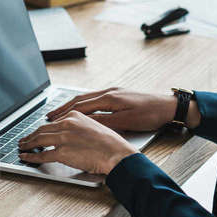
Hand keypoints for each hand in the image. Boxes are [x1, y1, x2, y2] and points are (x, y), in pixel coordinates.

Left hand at [18, 111, 137, 174]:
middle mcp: (67, 124)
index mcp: (74, 115)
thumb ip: (79, 127)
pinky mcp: (62, 152)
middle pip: (42, 129)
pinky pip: (41, 155)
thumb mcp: (94, 126)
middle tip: (24, 139)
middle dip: (30, 135)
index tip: (36, 132)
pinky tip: (25, 157)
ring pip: (38, 140)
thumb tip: (68, 135)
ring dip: (27, 144)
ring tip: (21, 147)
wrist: (116, 154)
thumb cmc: (111, 144)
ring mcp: (63, 138)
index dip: (41, 128)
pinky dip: (30, 156)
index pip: (52, 122)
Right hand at [47, 87, 178, 131]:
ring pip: (87, 98)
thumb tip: (85, 124)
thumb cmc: (150, 115)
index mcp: (110, 98)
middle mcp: (110, 92)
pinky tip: (80, 110)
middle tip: (49, 115)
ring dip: (72, 105)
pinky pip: (95, 98)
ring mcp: (114, 92)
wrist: (168, 106)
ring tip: (60, 113)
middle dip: (63, 107)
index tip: (51, 118)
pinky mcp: (119, 95)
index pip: (80, 105)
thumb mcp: (126, 122)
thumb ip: (104, 122)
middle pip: (80, 99)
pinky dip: (83, 105)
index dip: (64, 112)